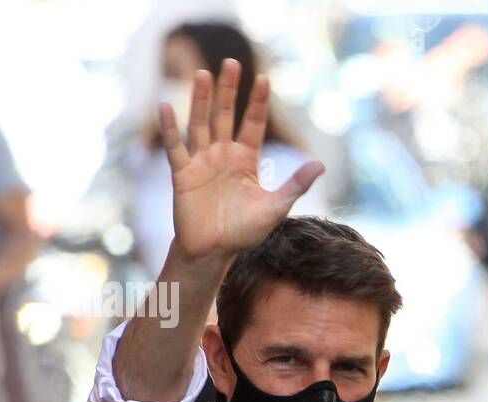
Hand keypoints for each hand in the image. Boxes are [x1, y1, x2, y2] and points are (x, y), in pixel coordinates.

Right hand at [158, 59, 323, 261]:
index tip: (264, 79)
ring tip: (202, 74)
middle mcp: (222, 154)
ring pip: (200, 124)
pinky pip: (176, 148)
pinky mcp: (183, 174)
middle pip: (224, 115)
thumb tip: (320, 164)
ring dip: (200, 100)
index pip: (252, 124)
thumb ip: (295, 185)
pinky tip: (166, 106)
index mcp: (245, 159)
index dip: (257, 102)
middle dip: (227, 90)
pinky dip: (170, 128)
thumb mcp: (275, 207)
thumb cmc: (244, 231)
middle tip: (231, 62)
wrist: (214, 252)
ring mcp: (201, 162)